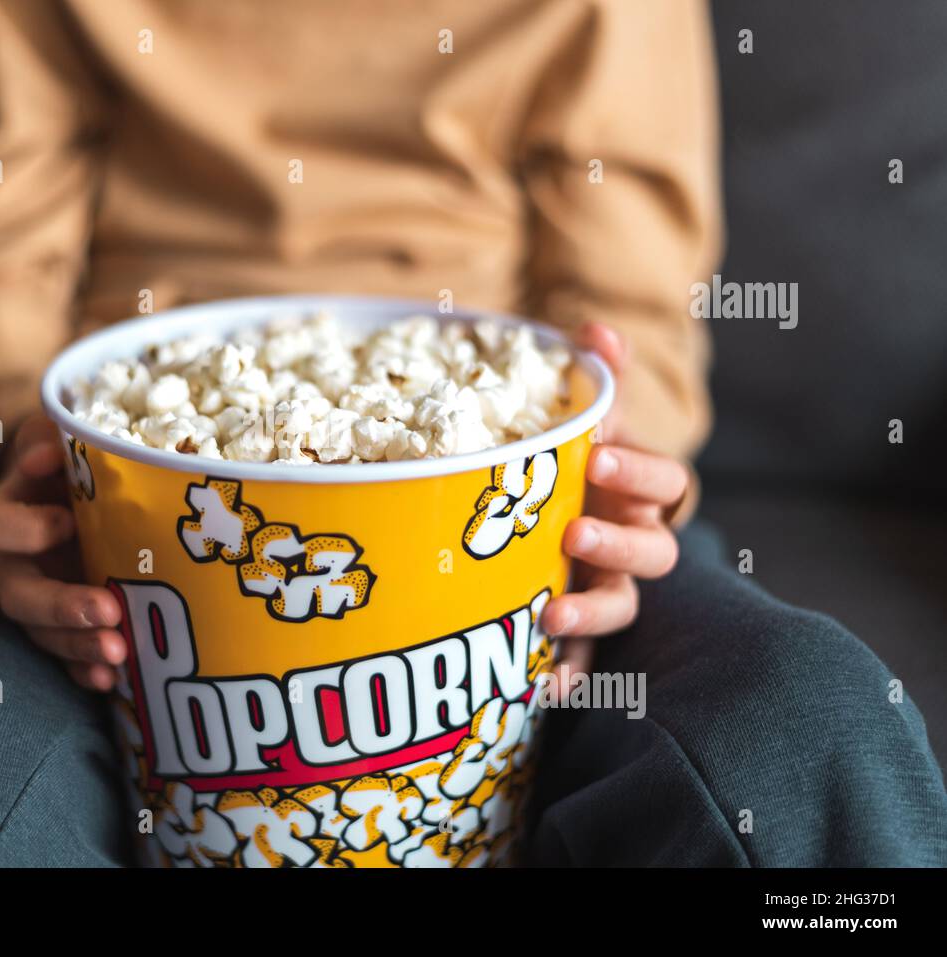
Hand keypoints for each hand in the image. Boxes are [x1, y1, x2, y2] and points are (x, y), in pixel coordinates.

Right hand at [0, 412, 125, 689]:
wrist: (86, 487)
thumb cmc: (71, 458)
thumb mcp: (58, 437)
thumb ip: (50, 441)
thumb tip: (49, 453)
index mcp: (2, 512)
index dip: (23, 530)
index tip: (69, 523)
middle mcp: (11, 562)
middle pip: (17, 595)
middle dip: (60, 607)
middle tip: (107, 611)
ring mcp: (37, 597)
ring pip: (41, 632)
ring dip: (78, 646)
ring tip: (119, 655)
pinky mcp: (61, 624)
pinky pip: (64, 656)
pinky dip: (85, 671)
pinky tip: (111, 682)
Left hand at [540, 323, 687, 685]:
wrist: (567, 509)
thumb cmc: (578, 461)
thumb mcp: (588, 418)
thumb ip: (597, 378)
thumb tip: (594, 331)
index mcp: (639, 490)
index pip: (663, 482)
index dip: (639, 473)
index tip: (600, 457)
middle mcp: (634, 541)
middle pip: (653, 554)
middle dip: (618, 545)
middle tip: (573, 534)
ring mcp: (609, 587)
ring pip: (621, 607)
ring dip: (591, 614)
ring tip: (550, 613)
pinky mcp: (581, 629)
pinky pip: (581, 661)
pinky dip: (565, 674)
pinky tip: (538, 687)